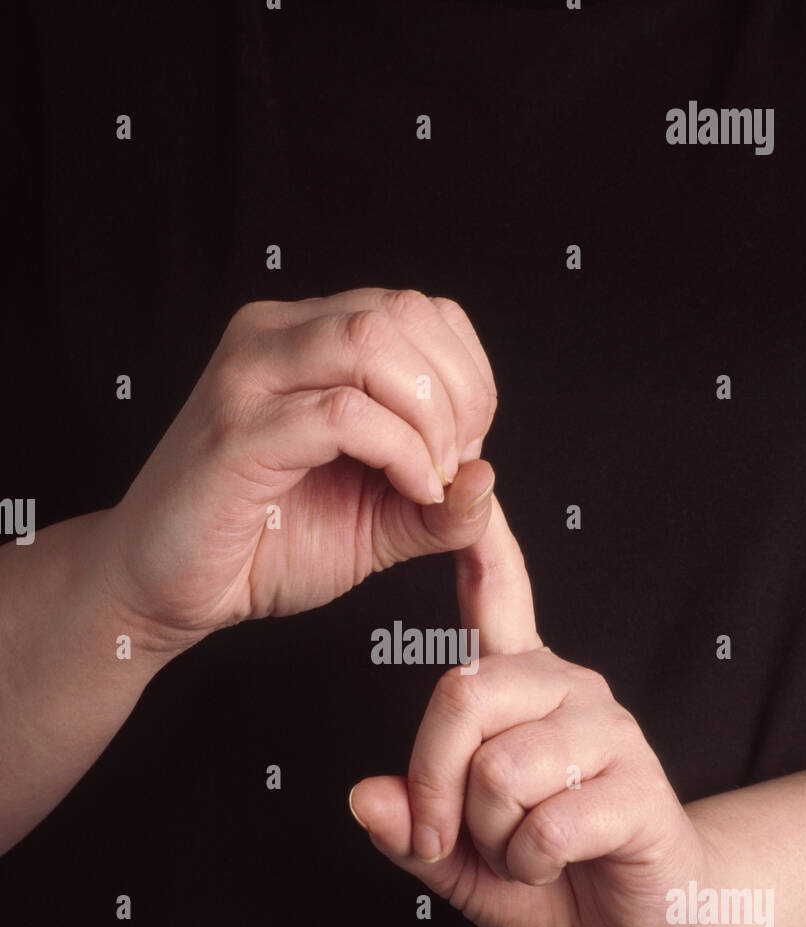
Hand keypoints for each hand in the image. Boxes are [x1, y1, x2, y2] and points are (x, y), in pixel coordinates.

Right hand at [102, 288, 497, 650]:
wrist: (166, 587)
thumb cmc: (261, 545)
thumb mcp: (375, 524)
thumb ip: (436, 504)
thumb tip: (488, 477)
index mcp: (308, 340)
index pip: (419, 310)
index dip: (467, 376)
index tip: (462, 452)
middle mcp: (276, 338)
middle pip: (403, 313)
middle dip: (458, 395)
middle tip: (451, 469)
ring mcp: (250, 377)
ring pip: (373, 343)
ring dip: (429, 418)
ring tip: (428, 481)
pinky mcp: (237, 432)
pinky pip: (342, 412)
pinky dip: (398, 451)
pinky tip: (405, 490)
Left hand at [350, 499, 718, 926]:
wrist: (644, 920)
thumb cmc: (550, 874)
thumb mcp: (461, 858)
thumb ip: (410, 828)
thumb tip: (363, 798)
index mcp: (523, 688)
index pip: (499, 597)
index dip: (483, 542)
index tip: (472, 480)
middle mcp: (568, 689)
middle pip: (461, 695)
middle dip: (433, 785)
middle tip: (444, 839)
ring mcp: (609, 730)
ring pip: (500, 768)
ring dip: (492, 838)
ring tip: (522, 851)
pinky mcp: (640, 784)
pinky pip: (546, 823)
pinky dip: (529, 865)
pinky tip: (555, 866)